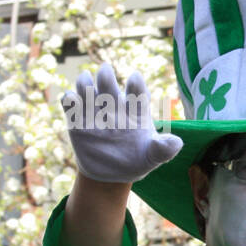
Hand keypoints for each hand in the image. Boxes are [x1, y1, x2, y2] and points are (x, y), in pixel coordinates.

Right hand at [62, 62, 182, 183]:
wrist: (112, 173)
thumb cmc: (138, 160)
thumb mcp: (153, 157)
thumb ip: (164, 149)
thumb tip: (176, 142)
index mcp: (136, 110)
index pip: (137, 91)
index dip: (136, 84)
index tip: (135, 78)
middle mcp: (115, 106)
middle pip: (108, 84)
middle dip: (106, 76)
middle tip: (105, 71)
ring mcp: (95, 111)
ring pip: (86, 87)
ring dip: (85, 83)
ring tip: (87, 86)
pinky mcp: (77, 120)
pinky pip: (70, 103)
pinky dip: (70, 100)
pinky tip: (74, 103)